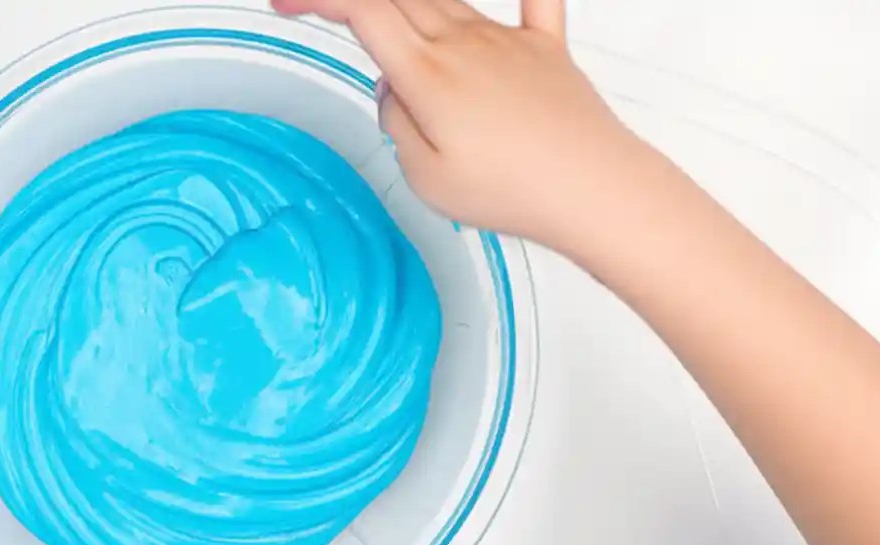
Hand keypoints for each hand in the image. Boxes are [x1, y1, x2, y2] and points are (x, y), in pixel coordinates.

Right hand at [271, 0, 646, 255]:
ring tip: (396, 44)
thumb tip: (394, 89)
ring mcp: (508, 40)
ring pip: (444, 2)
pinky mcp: (545, 49)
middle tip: (319, 11)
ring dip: (409, 8)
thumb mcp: (426, 176)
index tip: (284, 3)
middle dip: (353, 2)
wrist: (595, 189)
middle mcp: (465, 41)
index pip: (361, 11)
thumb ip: (397, 122)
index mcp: (428, 73)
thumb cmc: (516, 190)